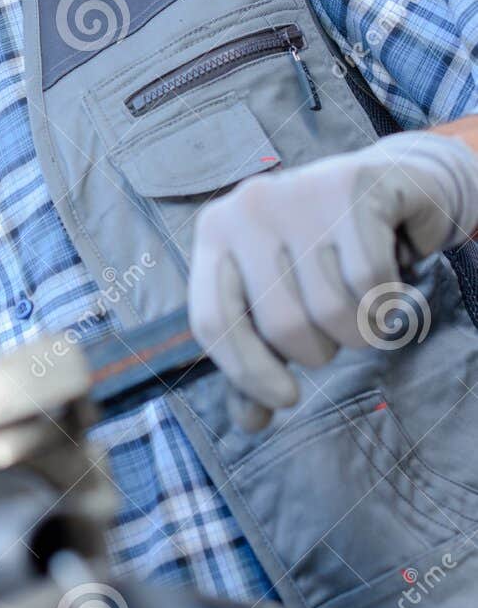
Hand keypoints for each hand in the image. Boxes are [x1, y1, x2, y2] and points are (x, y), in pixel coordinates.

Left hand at [188, 129, 477, 430]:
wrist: (395, 186)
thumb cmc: (328, 254)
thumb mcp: (284, 300)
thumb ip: (259, 357)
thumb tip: (249, 422)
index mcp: (215, 233)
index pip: (211, 321)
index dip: (247, 373)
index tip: (285, 399)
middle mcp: (247, 206)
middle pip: (282, 327)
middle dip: (321, 350)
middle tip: (337, 324)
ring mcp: (299, 191)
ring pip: (333, 311)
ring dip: (362, 329)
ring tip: (365, 299)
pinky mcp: (354, 185)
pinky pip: (372, 280)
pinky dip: (389, 298)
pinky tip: (391, 276)